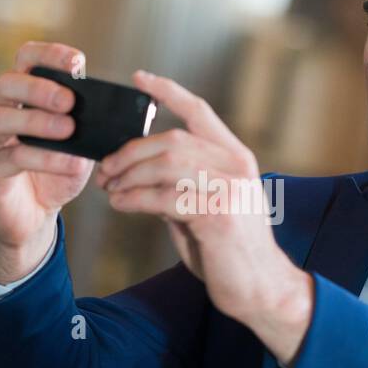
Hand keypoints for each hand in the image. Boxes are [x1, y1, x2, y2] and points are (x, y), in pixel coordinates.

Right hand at [0, 41, 93, 274]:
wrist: (32, 217)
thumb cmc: (54, 173)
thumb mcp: (78, 146)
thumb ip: (87, 126)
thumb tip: (109, 111)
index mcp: (20, 96)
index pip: (25, 60)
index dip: (49, 55)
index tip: (78, 63)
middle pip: (6, 83)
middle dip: (39, 88)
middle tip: (70, 101)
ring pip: (0, 118)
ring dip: (37, 120)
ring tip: (69, 129)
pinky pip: (13, 157)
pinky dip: (45, 158)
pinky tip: (71, 163)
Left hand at [93, 71, 310, 340]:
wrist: (261, 289)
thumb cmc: (231, 251)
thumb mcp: (209, 208)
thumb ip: (183, 185)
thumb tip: (142, 173)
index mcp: (237, 158)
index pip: (200, 112)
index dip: (168, 92)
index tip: (140, 79)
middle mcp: (236, 167)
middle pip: (172, 139)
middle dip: (130, 151)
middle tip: (106, 168)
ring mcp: (229, 189)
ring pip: (165, 165)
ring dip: (128, 175)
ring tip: (109, 188)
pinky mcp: (217, 216)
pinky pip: (163, 197)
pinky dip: (134, 198)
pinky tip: (121, 203)